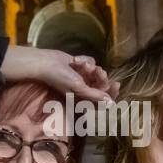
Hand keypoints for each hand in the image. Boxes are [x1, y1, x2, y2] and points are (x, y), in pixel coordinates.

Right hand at [0, 46, 118, 103]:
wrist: (46, 62)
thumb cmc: (59, 78)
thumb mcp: (78, 88)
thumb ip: (95, 96)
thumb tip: (110, 103)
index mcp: (84, 98)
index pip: (103, 100)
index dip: (111, 94)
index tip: (115, 84)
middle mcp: (85, 89)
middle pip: (103, 85)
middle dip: (100, 76)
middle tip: (98, 71)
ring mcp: (84, 77)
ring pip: (98, 72)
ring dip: (91, 67)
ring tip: (79, 64)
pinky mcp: (82, 66)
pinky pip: (92, 63)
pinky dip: (85, 60)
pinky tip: (75, 60)